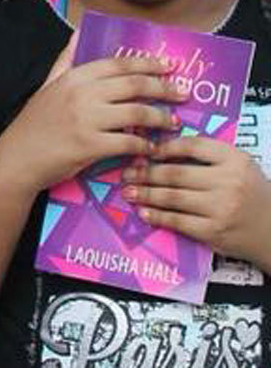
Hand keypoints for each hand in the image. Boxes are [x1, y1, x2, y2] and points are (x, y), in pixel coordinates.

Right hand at [0, 34, 185, 194]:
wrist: (17, 158)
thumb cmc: (33, 124)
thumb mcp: (47, 86)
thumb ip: (65, 60)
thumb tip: (78, 33)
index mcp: (73, 77)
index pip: (119, 64)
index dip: (148, 64)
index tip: (170, 66)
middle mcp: (81, 94)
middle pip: (134, 85)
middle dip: (164, 88)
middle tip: (182, 94)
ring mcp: (85, 119)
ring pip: (137, 112)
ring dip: (160, 118)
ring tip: (171, 123)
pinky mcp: (89, 145)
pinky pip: (129, 142)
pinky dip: (145, 145)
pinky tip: (151, 148)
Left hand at [122, 136, 270, 267]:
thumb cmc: (250, 192)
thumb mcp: (238, 165)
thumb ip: (208, 154)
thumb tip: (163, 148)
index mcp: (234, 159)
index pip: (192, 146)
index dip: (164, 147)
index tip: (145, 149)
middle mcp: (228, 182)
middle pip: (175, 174)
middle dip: (146, 173)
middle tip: (127, 173)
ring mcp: (220, 208)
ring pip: (172, 197)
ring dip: (146, 194)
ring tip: (129, 191)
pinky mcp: (214, 231)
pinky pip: (178, 221)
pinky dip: (158, 216)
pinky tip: (144, 212)